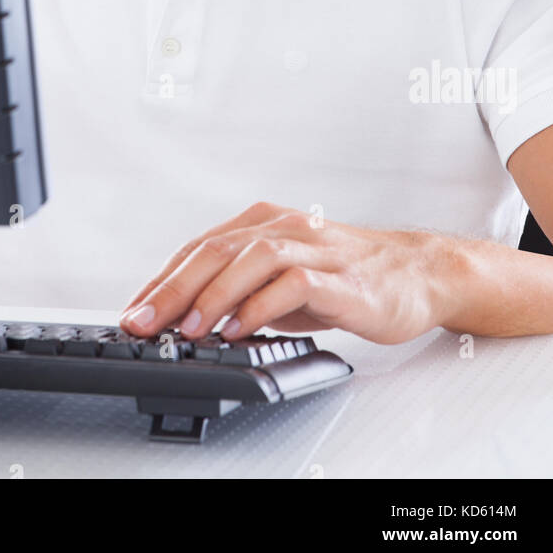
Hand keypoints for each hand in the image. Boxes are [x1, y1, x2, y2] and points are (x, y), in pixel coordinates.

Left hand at [119, 202, 454, 345]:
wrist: (418, 275)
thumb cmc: (348, 278)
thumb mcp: (284, 282)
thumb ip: (244, 292)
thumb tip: (189, 321)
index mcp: (265, 224)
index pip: (200, 249)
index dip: (163, 280)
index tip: (134, 312)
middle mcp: (284, 228)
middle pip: (216, 251)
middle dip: (173, 289)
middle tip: (143, 322)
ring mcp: (313, 249)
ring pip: (250, 260)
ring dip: (214, 295)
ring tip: (188, 328)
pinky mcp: (340, 277)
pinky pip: (293, 284)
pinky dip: (261, 306)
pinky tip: (241, 328)